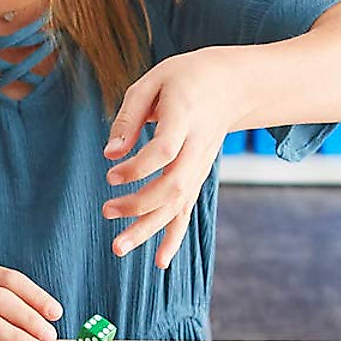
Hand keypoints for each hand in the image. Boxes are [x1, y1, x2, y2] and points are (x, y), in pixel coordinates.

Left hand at [103, 49, 234, 268]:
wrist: (233, 86)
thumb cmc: (186, 78)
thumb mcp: (154, 81)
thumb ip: (129, 116)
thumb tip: (109, 154)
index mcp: (185, 118)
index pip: (163, 151)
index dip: (136, 167)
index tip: (110, 174)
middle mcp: (197, 148)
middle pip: (173, 187)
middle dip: (139, 206)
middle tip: (106, 211)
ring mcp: (201, 165)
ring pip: (179, 205)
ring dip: (149, 229)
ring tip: (118, 248)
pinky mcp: (199, 176)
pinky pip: (187, 211)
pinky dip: (174, 238)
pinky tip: (159, 261)